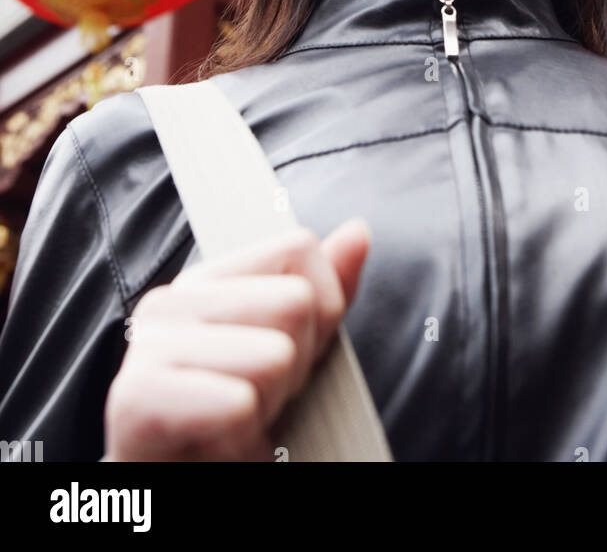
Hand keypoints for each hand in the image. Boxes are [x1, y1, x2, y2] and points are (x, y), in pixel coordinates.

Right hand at [103, 218, 371, 460]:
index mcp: (203, 282)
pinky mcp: (138, 398)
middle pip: (295, 301)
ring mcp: (148, 346)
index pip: (298, 248)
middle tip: (254, 403)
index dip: (316, 316)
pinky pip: (238, 403)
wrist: (175, 485)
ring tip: (235, 427)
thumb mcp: (291, 355)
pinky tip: (217, 449)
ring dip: (268, 406)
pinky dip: (244, 439)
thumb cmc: (232, 429)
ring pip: (274, 354)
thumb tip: (357, 233)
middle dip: (293, 367)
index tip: (281, 364)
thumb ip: (324, 295)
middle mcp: (170, 302)